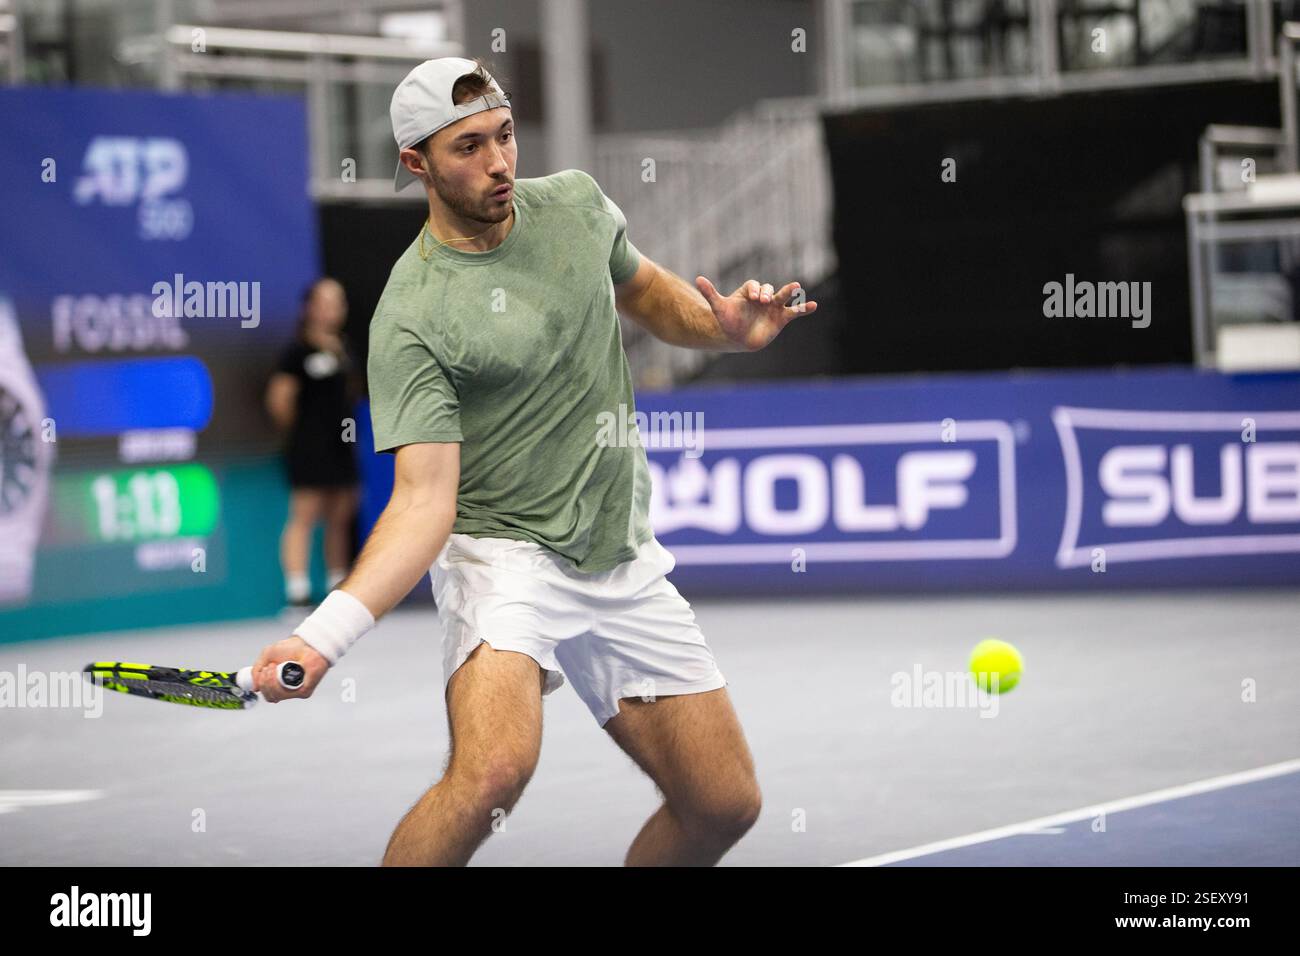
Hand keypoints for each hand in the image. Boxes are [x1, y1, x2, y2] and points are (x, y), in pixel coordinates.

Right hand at [251, 636, 329, 702]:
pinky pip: (286, 694)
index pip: (267, 694)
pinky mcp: (304, 691)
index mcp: (280, 683)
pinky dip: (278, 682)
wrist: (307, 643)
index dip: (261, 684)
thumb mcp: (267, 656)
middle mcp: (288, 689)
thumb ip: (257, 671)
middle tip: (268, 668)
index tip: (263, 670)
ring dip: (269, 681)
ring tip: (273, 666)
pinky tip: (280, 670)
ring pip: (275, 696)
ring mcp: (296, 691)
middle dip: (264, 682)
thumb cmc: (292, 648)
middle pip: (270, 697)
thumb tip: (255, 688)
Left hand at [694, 276, 817, 351]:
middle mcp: (763, 297)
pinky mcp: (781, 318)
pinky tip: (813, 306)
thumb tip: (698, 279)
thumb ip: (711, 294)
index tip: (752, 298)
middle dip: (766, 292)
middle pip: (768, 288)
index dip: (753, 290)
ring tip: (796, 287)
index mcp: (749, 291)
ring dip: (789, 292)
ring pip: (783, 296)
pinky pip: (794, 311)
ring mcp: (773, 307)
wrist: (738, 338)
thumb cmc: (729, 321)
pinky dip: (803, 308)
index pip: (753, 286)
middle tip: (762, 300)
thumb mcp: (719, 308)